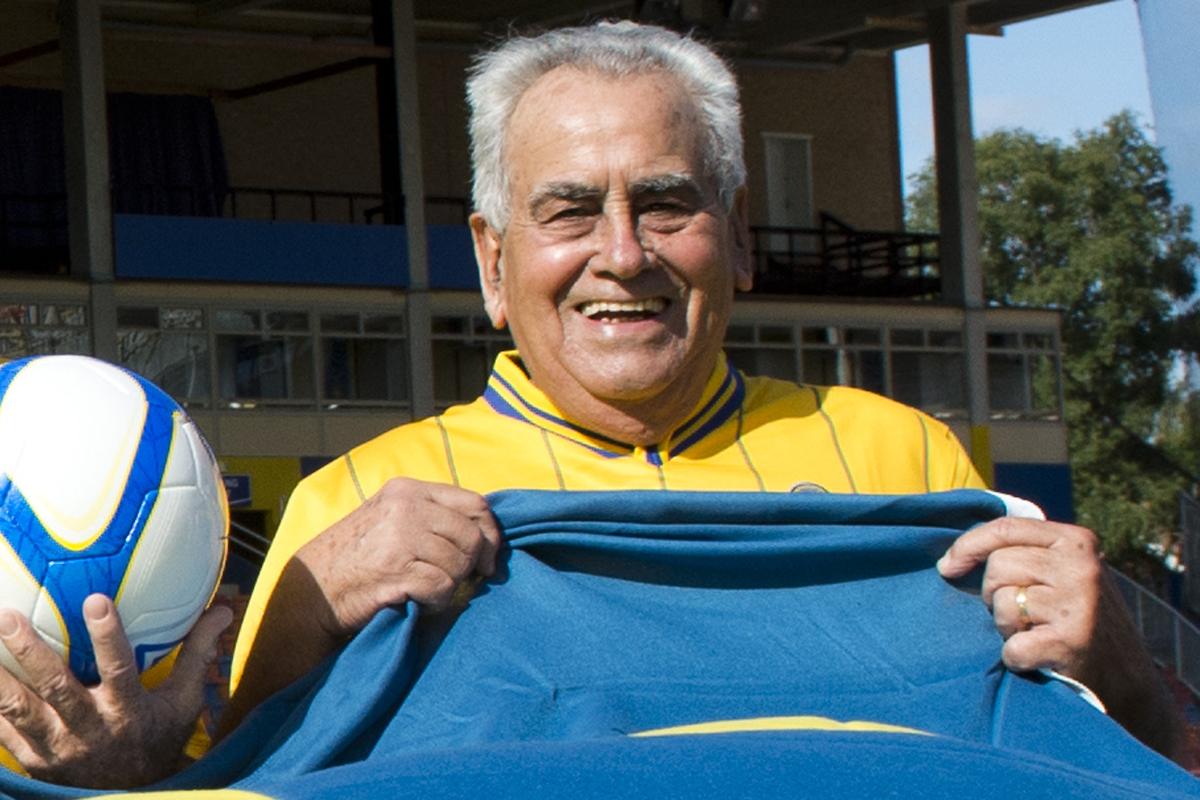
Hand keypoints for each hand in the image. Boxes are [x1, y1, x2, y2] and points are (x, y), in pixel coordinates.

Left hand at [0, 594, 231, 788]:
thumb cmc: (159, 740)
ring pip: (20, 709)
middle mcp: (90, 729)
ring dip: (0, 677)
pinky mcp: (32, 760)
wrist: (133, 797)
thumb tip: (223, 608)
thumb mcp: (184, 701)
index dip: (107, 636)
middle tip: (9, 617)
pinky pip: (3, 733)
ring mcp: (57, 748)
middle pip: (57, 687)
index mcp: (129, 711)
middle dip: (32, 652)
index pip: (119, 668)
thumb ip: (197, 653)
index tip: (96, 599)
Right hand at [220, 478, 501, 739]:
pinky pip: (442, 588)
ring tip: (424, 589)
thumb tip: (487, 532)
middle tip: (457, 581)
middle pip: (471, 536)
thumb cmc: (358, 557)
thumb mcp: (391, 519)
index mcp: (407, 490)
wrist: (312, 590)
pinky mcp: (396, 570)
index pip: (474, 503)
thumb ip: (432, 516)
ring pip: (459, 564)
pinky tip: (415, 600)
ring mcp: (400, 537)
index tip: (490, 557)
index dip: (491, 533)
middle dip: (471, 564)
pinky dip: (435, 601)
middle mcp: (405, 507)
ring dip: (450, 585)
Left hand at [937, 516, 1102, 676]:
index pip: (1005, 528)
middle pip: (998, 566)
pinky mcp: (1070, 643)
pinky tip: (1040, 659)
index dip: (967, 546)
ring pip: (1002, 604)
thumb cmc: (1080, 620)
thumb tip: (955, 554)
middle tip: (1021, 614)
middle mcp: (1081, 568)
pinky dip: (1016, 657)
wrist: (1128, 681)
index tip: (947, 566)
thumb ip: (1027, 553)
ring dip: (1008, 626)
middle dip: (994, 594)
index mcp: (1077, 542)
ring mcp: (1078, 605)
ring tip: (1038, 634)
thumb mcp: (1066, 572)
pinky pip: (1011, 646)